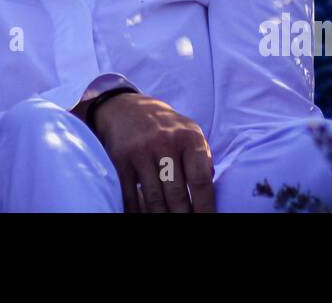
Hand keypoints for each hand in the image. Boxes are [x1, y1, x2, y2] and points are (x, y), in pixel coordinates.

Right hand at [86, 93, 215, 212]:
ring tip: (168, 223)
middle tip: (187, 224)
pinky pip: (130, 195)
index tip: (207, 219)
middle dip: (184, 216)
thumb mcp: (190, 133)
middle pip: (177, 194)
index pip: (201, 180)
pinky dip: (137, 212)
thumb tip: (209, 193)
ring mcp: (141, 151)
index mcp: (189, 138)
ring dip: (162, 217)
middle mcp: (165, 142)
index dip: (205, 206)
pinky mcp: (121, 159)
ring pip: (154, 199)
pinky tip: (144, 216)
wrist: (126, 108)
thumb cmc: (166, 127)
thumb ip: (203, 160)